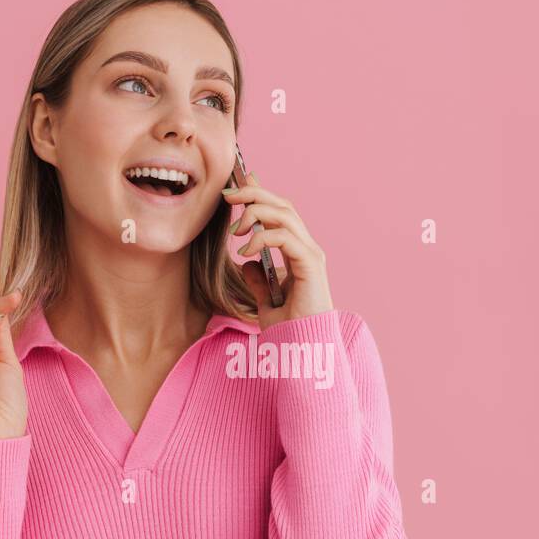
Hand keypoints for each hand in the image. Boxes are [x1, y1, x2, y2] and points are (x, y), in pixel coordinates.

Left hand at [224, 171, 333, 330]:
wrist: (302, 351)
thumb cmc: (289, 331)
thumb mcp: (266, 302)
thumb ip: (259, 280)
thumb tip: (247, 262)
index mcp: (299, 253)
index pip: (281, 213)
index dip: (260, 195)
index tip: (235, 188)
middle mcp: (307, 249)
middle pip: (283, 206)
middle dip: (254, 194)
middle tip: (227, 194)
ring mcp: (311, 255)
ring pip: (285, 215)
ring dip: (256, 212)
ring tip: (235, 228)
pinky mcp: (311, 264)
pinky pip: (285, 237)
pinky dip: (263, 238)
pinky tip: (245, 249)